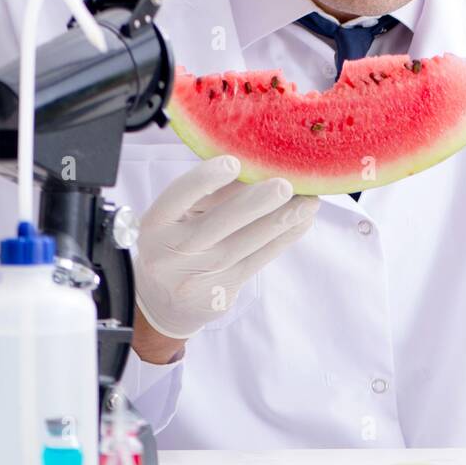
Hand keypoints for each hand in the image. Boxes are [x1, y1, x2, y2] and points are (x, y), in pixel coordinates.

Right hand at [133, 156, 318, 339]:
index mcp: (155, 223)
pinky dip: (283, 239)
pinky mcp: (222, 290)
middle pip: (216, 224)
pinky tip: (302, 221)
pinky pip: (258, 260)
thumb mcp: (180, 217)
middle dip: (255, 203)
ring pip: (244, 244)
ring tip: (309, 202)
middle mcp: (170, 250)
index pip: (177, 196)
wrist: (164, 303)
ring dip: (280, 221)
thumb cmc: (175, 244)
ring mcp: (196, 275)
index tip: (234, 162)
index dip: (204, 179)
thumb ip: (211, 195)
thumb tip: (257, 166)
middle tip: (285, 185)